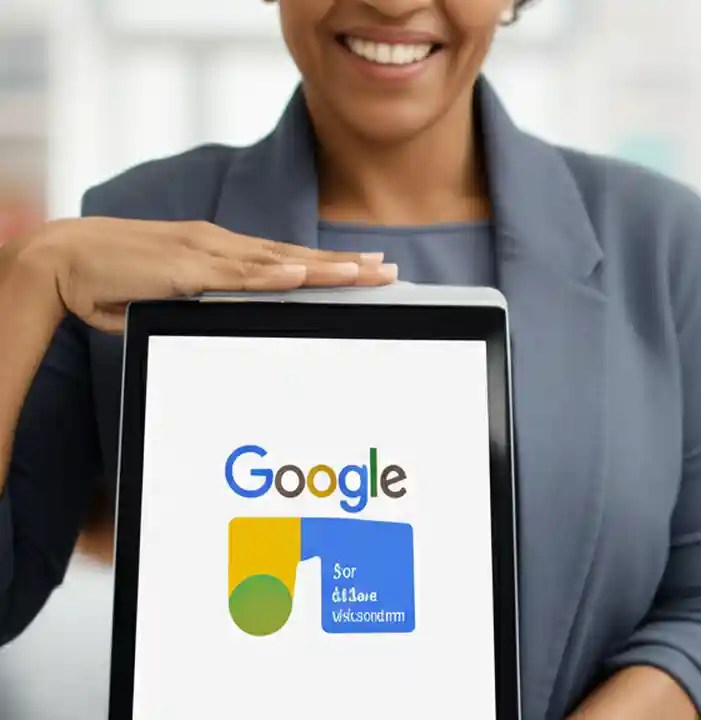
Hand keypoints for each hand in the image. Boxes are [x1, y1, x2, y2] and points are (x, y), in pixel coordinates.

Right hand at [11, 218, 394, 331]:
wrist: (62, 261)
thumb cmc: (114, 283)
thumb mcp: (173, 297)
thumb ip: (204, 304)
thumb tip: (226, 321)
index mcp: (221, 253)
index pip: (287, 260)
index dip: (328, 265)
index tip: (367, 270)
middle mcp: (222, 247)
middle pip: (296, 257)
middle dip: (345, 265)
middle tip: (390, 270)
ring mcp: (205, 253)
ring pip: (277, 263)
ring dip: (323, 268)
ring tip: (364, 273)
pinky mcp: (184, 267)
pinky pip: (235, 274)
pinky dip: (269, 273)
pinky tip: (301, 273)